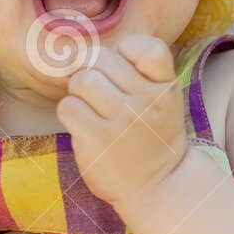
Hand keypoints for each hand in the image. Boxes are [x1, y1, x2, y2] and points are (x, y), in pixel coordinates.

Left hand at [56, 35, 187, 207]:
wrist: (158, 186)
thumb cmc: (151, 135)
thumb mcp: (163, 99)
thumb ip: (135, 71)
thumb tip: (74, 55)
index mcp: (166, 86)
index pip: (148, 47)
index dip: (127, 50)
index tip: (125, 68)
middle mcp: (147, 100)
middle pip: (101, 59)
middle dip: (93, 71)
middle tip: (101, 95)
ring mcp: (122, 119)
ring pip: (82, 80)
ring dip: (78, 92)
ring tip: (91, 109)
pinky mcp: (97, 138)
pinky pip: (68, 106)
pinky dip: (70, 113)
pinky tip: (84, 126)